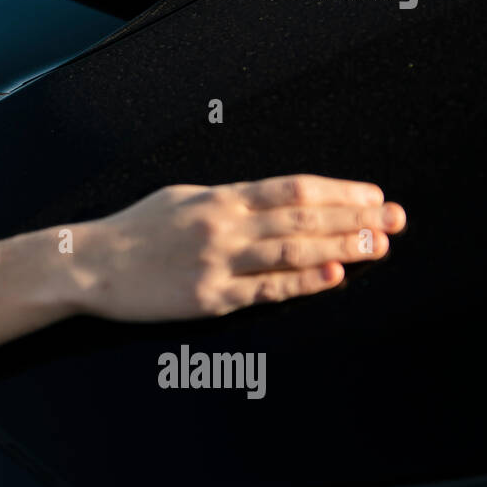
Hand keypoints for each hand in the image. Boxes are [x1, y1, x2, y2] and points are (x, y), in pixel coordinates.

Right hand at [74, 174, 405, 320]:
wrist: (89, 264)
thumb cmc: (135, 230)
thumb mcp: (183, 197)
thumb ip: (229, 199)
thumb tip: (275, 200)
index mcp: (220, 197)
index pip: (293, 189)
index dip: (339, 192)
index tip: (374, 195)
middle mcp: (224, 225)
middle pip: (303, 218)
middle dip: (356, 218)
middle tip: (397, 219)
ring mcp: (218, 262)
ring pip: (293, 252)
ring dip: (343, 247)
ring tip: (381, 245)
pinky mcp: (208, 297)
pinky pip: (265, 289)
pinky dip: (303, 283)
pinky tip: (334, 276)